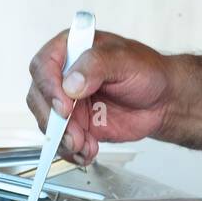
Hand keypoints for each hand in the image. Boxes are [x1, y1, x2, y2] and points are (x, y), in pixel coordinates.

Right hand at [26, 30, 173, 166]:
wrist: (162, 99)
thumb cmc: (146, 71)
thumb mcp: (126, 60)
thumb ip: (97, 64)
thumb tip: (72, 83)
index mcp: (71, 48)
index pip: (44, 66)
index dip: (49, 88)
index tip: (64, 107)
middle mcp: (64, 75)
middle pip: (39, 98)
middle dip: (55, 121)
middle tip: (74, 134)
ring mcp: (67, 101)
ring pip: (48, 122)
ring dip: (63, 139)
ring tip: (85, 146)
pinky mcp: (75, 123)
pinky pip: (62, 140)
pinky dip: (71, 150)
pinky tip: (87, 152)